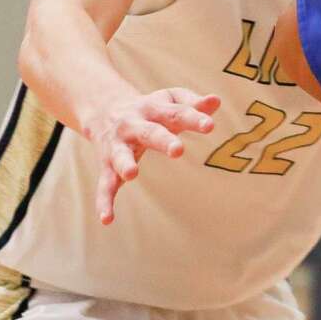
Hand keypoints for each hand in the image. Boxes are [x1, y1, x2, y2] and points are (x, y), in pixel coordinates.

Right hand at [84, 88, 219, 224]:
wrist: (104, 109)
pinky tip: (106, 219)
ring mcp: (118, 146)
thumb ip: (193, 103)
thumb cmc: (151, 108)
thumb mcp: (171, 100)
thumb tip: (216, 101)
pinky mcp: (107, 165)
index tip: (210, 125)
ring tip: (132, 174)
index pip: (177, 113)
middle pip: (149, 132)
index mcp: (153, 108)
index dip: (193, 118)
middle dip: (162, 140)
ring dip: (125, 164)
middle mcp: (133, 125)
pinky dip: (104, 201)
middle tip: (178, 150)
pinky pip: (105, 184)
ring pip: (120, 156)